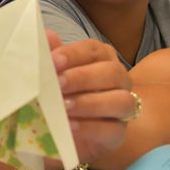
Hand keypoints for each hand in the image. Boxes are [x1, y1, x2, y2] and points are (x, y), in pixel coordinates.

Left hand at [48, 30, 134, 162]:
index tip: (53, 61)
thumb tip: (46, 36)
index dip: (74, 54)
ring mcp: (123, 107)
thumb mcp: (50, 75)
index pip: (93, 49)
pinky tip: (71, 126)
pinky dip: (91, 127)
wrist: (63, 132)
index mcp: (101, 58)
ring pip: (121, 100)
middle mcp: (118, 79)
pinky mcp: (118, 133)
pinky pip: (113, 129)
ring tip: (64, 107)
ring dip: (90, 103)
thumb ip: (50, 56)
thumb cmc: (58, 95)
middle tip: (58, 84)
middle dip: (82, 77)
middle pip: (111, 72)